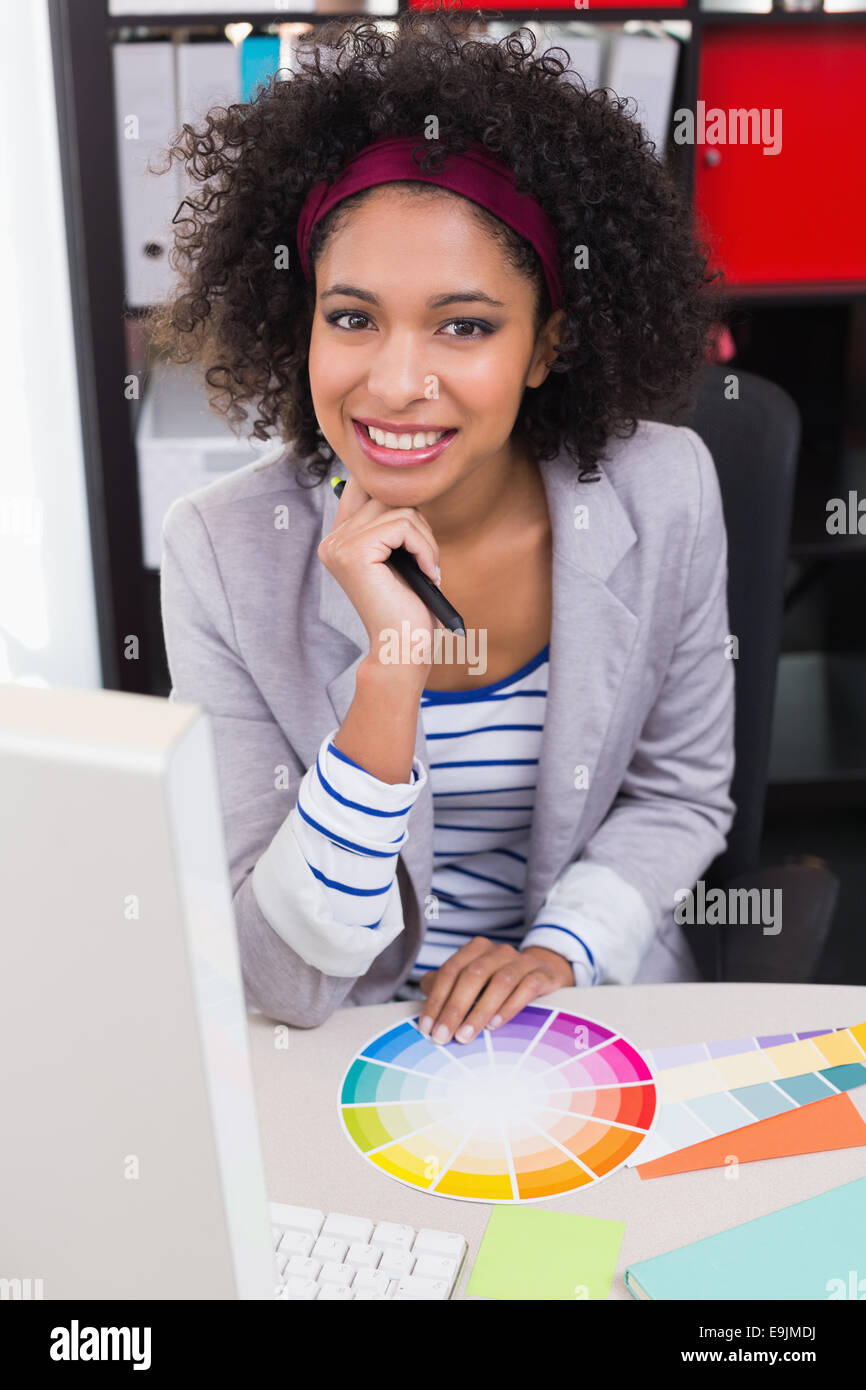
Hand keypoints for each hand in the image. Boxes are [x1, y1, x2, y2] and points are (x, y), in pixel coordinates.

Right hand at [317, 473, 443, 674]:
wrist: (403, 649)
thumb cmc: (407, 609)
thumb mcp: (400, 555)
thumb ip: (393, 521)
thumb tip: (407, 482)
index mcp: (339, 540)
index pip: (363, 486)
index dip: (396, 495)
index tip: (418, 530)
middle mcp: (332, 540)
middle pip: (387, 495)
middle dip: (419, 524)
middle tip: (428, 560)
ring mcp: (339, 545)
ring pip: (399, 510)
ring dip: (426, 539)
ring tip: (428, 569)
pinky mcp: (354, 552)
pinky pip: (403, 526)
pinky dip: (425, 547)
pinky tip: (428, 573)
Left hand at [417, 939, 573, 1044]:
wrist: (542, 972)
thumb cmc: (496, 982)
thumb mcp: (471, 982)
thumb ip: (446, 988)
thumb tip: (426, 1011)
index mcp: (475, 949)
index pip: (450, 971)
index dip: (436, 999)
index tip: (426, 1028)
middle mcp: (498, 951)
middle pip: (472, 975)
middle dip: (454, 1008)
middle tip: (442, 1037)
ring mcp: (522, 961)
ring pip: (500, 982)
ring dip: (479, 1011)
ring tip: (465, 1036)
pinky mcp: (542, 975)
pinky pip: (527, 988)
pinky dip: (509, 1007)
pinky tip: (495, 1025)